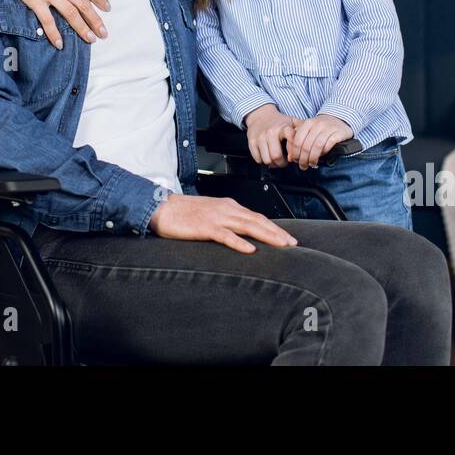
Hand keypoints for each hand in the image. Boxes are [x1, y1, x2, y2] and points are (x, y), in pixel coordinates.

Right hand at [0, 0, 108, 48]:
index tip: (107, 9)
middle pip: (84, 6)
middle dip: (96, 21)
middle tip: (104, 34)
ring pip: (71, 14)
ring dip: (82, 28)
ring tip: (90, 40)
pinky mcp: (36, 1)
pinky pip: (47, 20)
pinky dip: (54, 33)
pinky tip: (59, 44)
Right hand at [149, 193, 297, 253]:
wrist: (162, 207)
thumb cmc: (184, 213)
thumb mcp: (211, 214)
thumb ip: (227, 222)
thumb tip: (243, 235)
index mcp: (229, 206)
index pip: (257, 217)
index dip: (274, 227)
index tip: (287, 238)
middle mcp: (226, 209)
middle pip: (257, 220)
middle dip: (277, 232)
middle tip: (292, 244)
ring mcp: (216, 217)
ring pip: (247, 226)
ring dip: (267, 235)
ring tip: (281, 245)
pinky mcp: (205, 226)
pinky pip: (226, 235)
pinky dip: (239, 242)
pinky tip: (250, 249)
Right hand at [243, 103, 296, 167]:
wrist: (260, 115)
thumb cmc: (278, 121)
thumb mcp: (292, 122)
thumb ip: (302, 130)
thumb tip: (311, 141)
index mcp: (283, 128)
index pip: (292, 142)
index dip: (294, 153)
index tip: (293, 156)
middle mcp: (271, 132)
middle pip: (276, 156)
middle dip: (282, 163)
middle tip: (284, 162)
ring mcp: (260, 138)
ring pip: (267, 160)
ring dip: (272, 164)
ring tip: (275, 160)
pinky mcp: (252, 142)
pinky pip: (258, 159)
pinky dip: (263, 161)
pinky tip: (267, 156)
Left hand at [286, 114, 353, 169]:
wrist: (339, 121)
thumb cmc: (320, 130)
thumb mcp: (307, 132)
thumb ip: (297, 143)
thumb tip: (290, 158)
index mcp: (307, 123)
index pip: (297, 141)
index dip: (295, 153)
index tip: (295, 161)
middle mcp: (317, 124)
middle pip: (306, 145)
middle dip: (303, 159)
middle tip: (303, 166)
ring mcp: (329, 128)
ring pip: (317, 146)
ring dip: (313, 158)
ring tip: (312, 164)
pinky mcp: (338, 133)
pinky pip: (329, 145)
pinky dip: (324, 152)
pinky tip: (322, 157)